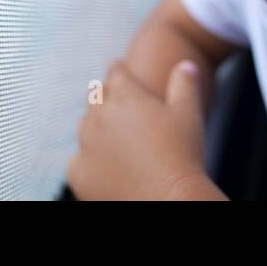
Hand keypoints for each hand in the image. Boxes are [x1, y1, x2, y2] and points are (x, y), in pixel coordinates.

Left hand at [66, 59, 223, 199]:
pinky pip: (77, 159)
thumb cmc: (183, 155)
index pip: (115, 73)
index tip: (118, 67)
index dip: (118, 69)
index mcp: (125, 96)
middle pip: (96, 97)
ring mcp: (86, 144)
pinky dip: (87, 159)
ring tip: (106, 130)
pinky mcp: (78, 172)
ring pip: (85, 126)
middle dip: (105, 95)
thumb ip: (185, 84)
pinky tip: (98, 163)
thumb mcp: (189, 114)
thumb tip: (186, 64)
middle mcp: (99, 115)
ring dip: (95, 125)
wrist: (167, 201)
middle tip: (113, 98)